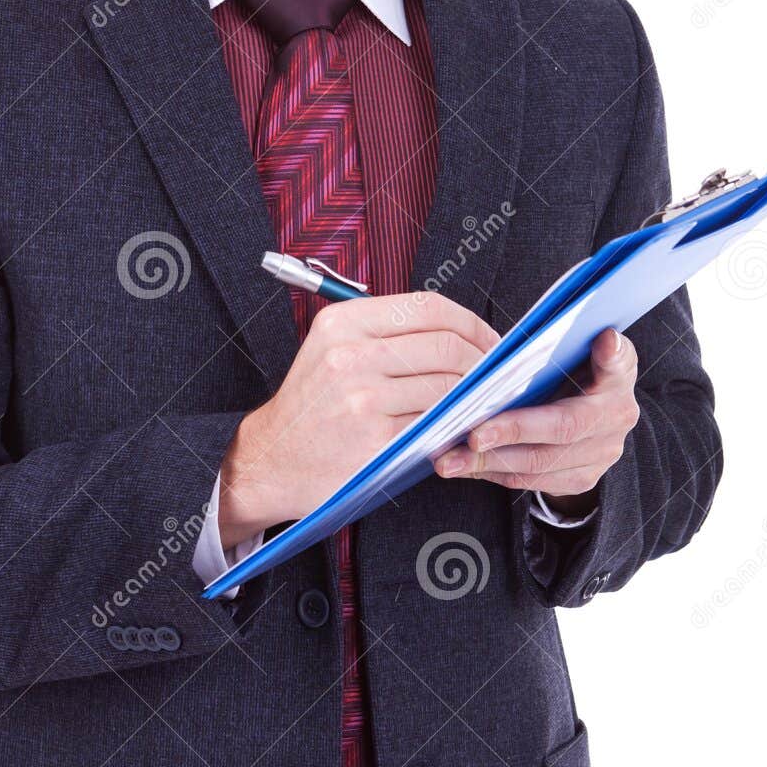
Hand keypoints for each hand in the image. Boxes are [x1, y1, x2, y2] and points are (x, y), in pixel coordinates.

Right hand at [218, 292, 499, 547]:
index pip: (428, 307)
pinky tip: (460, 426)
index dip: (470, 322)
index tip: (488, 339)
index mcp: (342, 324)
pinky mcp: (376, 440)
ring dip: (474, 396)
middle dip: (482, 361)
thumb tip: (457, 331)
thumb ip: (385, 332)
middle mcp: (350, 355)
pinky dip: (457, 425)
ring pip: (447, 386)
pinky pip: (436, 425)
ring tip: (480, 401)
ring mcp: (363, 399)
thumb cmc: (311, 406)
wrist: (272, 459)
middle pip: (445, 345)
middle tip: (494, 374)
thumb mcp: (331, 348)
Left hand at [431, 327, 639, 508]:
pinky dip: (495, 473)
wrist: (589, 419)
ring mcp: (603, 453)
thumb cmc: (568, 372)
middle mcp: (618, 416)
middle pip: (564, 426)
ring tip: (449, 459)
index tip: (602, 339)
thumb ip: (561, 340)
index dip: (612, 353)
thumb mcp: (571, 351)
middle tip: (471, 435)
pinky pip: (534, 482)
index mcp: (616, 374)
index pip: (619, 359)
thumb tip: (541, 337)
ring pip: (542, 463)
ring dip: (490, 462)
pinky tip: (465, 466)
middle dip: (512, 431)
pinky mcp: (583, 479)